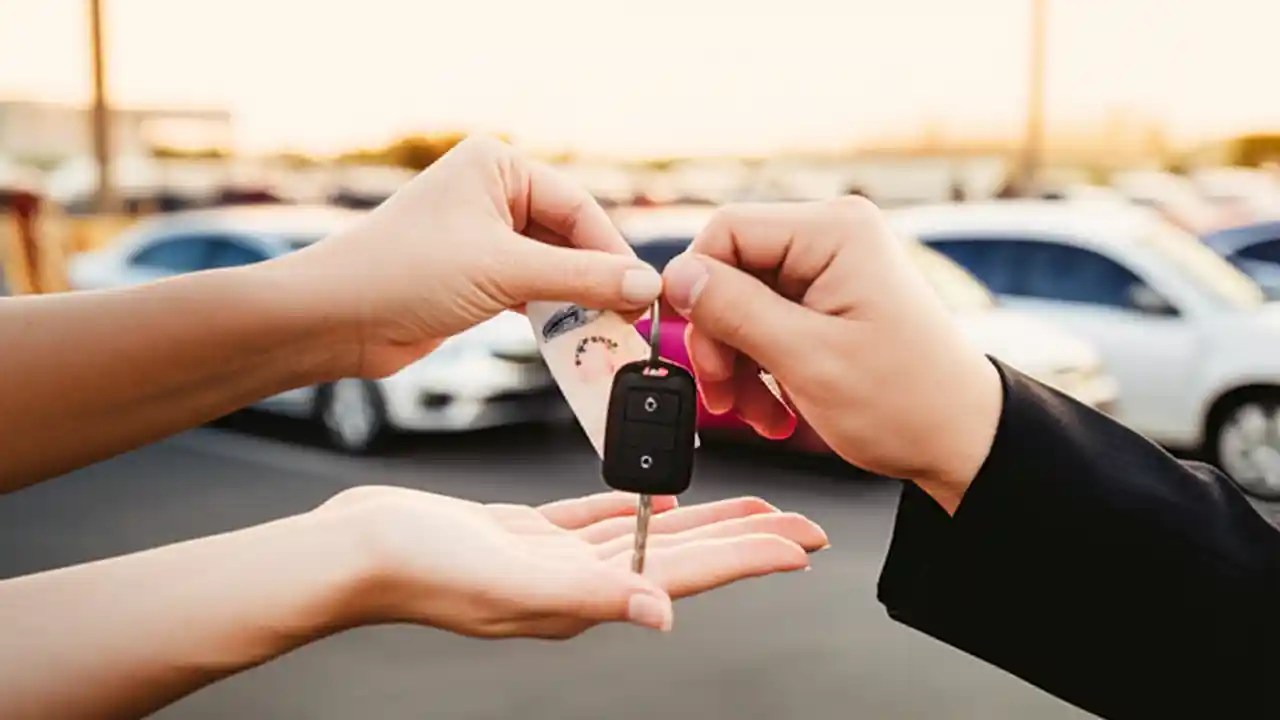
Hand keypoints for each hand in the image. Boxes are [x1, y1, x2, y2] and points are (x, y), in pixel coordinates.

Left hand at [274, 137, 661, 378]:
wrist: (333, 319)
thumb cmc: (404, 274)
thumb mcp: (505, 272)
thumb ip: (581, 279)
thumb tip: (645, 284)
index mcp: (497, 165)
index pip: (577, 207)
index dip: (612, 253)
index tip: (643, 293)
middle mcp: (491, 193)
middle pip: (568, 238)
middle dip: (597, 280)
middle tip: (631, 319)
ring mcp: (481, 236)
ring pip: (551, 268)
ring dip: (576, 302)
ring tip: (608, 333)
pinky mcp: (473, 276)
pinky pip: (530, 291)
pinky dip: (551, 314)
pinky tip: (572, 337)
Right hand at [316, 487, 826, 637]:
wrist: (354, 552)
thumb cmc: (418, 567)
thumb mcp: (507, 579)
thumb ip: (586, 595)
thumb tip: (662, 615)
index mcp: (584, 596)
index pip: (687, 575)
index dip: (748, 559)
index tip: (801, 544)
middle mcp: (580, 582)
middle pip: (683, 556)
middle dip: (746, 539)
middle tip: (801, 524)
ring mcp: (554, 559)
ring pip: (649, 533)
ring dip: (702, 519)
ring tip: (750, 507)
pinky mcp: (527, 533)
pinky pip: (598, 515)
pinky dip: (634, 504)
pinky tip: (653, 493)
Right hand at [660, 199, 1001, 511]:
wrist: (963, 442)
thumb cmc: (907, 403)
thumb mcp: (807, 359)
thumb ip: (734, 310)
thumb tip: (676, 276)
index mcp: (835, 231)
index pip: (725, 231)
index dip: (696, 289)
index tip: (697, 348)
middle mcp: (832, 236)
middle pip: (730, 270)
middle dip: (719, 339)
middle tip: (724, 395)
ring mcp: (831, 268)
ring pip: (741, 302)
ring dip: (737, 362)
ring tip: (755, 412)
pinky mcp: (828, 300)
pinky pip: (766, 321)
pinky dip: (759, 366)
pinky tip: (774, 407)